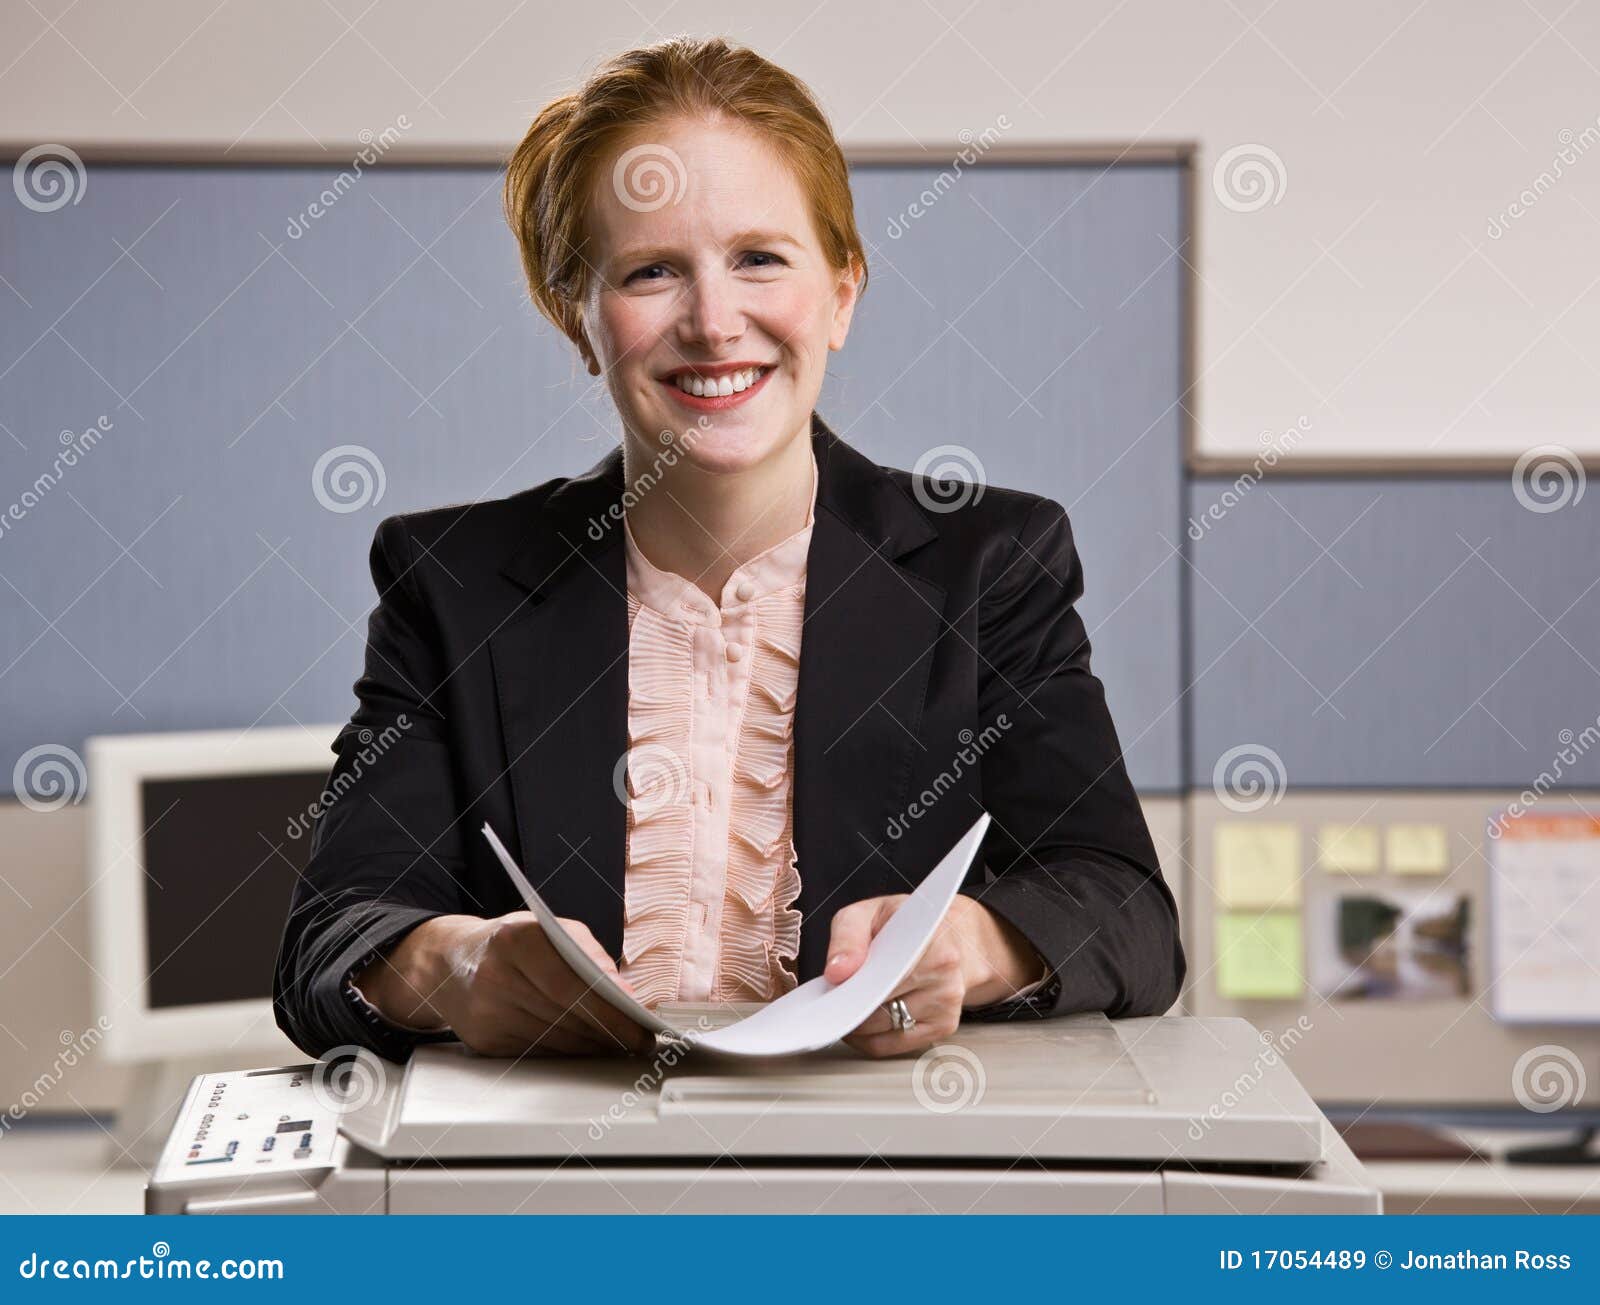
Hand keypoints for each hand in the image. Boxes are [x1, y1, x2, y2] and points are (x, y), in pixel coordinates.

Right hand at [353, 912, 654, 1057]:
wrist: (450, 964)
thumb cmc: (508, 944)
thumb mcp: (543, 927)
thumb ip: (584, 951)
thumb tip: (623, 991)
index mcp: (513, 939)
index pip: (568, 978)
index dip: (606, 1002)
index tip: (637, 1016)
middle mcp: (494, 977)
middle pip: (565, 1013)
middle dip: (610, 1029)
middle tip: (640, 1038)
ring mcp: (486, 1013)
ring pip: (555, 1039)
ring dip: (595, 1046)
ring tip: (624, 1045)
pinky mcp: (485, 1042)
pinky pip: (539, 1053)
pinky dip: (570, 1054)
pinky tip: (590, 1050)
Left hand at [825, 894, 1046, 1057]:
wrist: (950, 933)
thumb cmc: (905, 923)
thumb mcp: (871, 911)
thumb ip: (848, 935)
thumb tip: (836, 973)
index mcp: (933, 945)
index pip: (883, 976)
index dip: (851, 985)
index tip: (830, 986)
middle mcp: (946, 978)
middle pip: (879, 1008)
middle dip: (848, 1005)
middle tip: (830, 996)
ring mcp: (947, 1006)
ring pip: (883, 1031)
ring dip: (856, 1024)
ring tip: (845, 1005)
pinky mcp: (943, 1027)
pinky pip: (893, 1045)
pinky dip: (869, 1038)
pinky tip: (861, 1020)